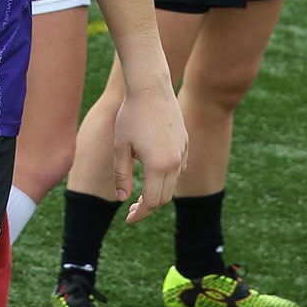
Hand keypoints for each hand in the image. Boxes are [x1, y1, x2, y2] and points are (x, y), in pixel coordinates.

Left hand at [113, 85, 187, 223]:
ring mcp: (182, 151)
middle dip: (148, 207)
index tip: (128, 219)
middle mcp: (174, 162)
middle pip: (164, 197)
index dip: (139, 214)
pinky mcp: (185, 142)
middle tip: (131, 208)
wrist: (151, 87)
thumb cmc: (131, 115)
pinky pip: (179, 167)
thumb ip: (121, 176)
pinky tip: (154, 172)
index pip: (151, 202)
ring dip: (159, 192)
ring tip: (141, 192)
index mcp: (157, 166)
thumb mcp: (120, 147)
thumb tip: (123, 199)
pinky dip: (167, 177)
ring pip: (173, 183)